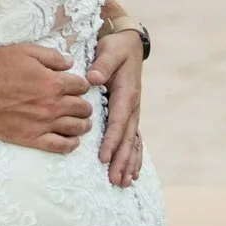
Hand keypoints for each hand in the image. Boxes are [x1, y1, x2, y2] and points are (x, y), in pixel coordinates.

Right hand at [0, 42, 92, 153]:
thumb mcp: (25, 51)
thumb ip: (51, 56)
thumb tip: (70, 62)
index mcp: (53, 83)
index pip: (81, 86)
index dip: (82, 85)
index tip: (79, 87)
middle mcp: (52, 105)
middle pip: (81, 108)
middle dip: (84, 106)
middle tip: (83, 106)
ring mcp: (42, 124)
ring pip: (75, 128)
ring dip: (83, 125)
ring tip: (83, 124)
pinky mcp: (30, 138)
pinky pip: (59, 146)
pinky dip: (70, 144)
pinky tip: (72, 141)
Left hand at [90, 28, 145, 186]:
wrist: (129, 43)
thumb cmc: (116, 47)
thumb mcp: (109, 50)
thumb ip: (102, 64)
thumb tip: (91, 78)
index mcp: (126, 93)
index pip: (117, 122)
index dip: (111, 141)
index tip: (104, 158)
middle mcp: (132, 106)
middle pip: (127, 138)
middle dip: (122, 160)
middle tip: (115, 180)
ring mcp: (133, 112)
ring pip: (132, 142)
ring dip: (129, 162)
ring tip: (124, 182)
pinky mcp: (130, 114)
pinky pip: (133, 138)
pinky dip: (133, 156)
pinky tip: (132, 172)